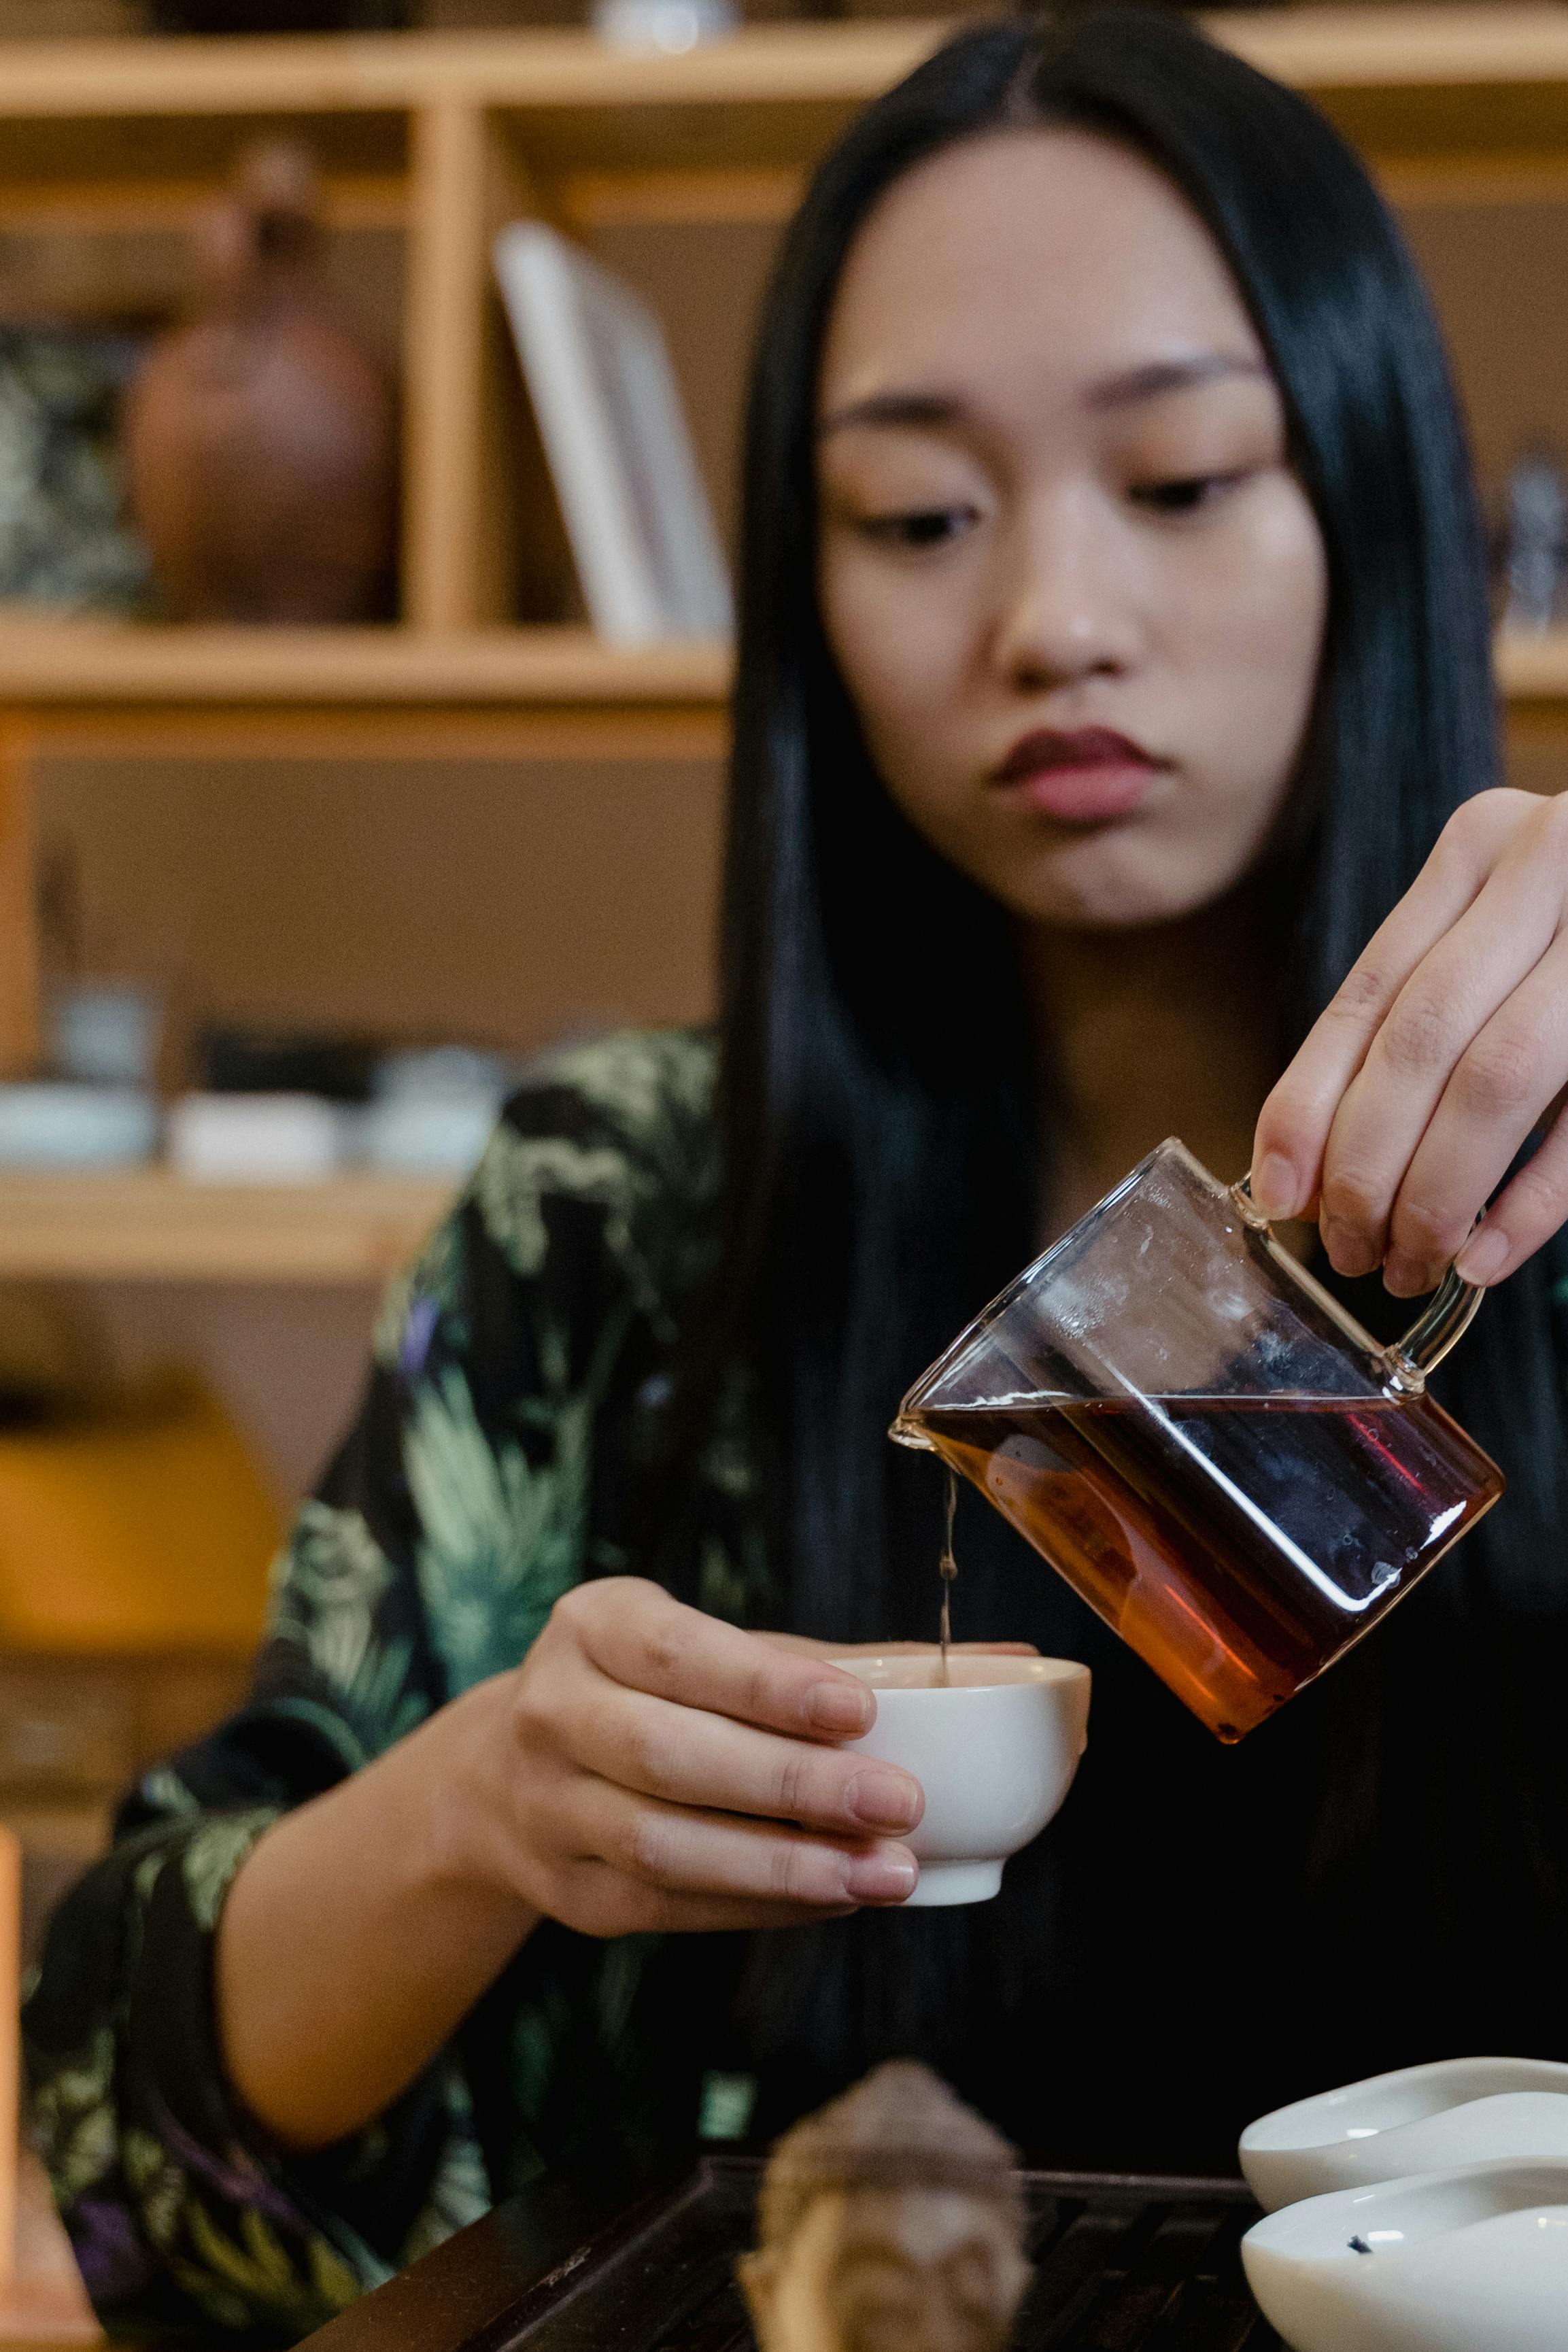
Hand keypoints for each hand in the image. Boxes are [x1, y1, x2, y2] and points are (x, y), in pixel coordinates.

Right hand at [440, 1578, 929, 1937]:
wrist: (503, 1776)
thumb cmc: (652, 1693)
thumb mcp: (708, 1648)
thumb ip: (832, 1664)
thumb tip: (1000, 1665)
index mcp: (592, 1628)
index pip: (678, 1653)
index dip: (768, 1685)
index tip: (862, 1710)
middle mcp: (552, 1713)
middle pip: (670, 1756)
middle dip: (792, 1785)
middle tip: (900, 1803)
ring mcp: (550, 1810)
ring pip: (664, 1846)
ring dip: (784, 1866)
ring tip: (884, 1872)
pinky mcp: (569, 1893)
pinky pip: (670, 1907)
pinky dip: (759, 1906)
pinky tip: (833, 1899)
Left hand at [1252, 788, 1567, 1295]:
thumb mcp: (1496, 934)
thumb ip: (1409, 1020)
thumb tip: (1298, 1167)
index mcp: (1483, 843)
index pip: (1368, 994)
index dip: (1309, 1103)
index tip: (1277, 1193)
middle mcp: (1553, 865)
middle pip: (1421, 1041)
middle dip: (1368, 1164)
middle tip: (1349, 1248)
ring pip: (1496, 1080)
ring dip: (1437, 1192)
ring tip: (1408, 1264)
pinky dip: (1530, 1202)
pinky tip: (1483, 1259)